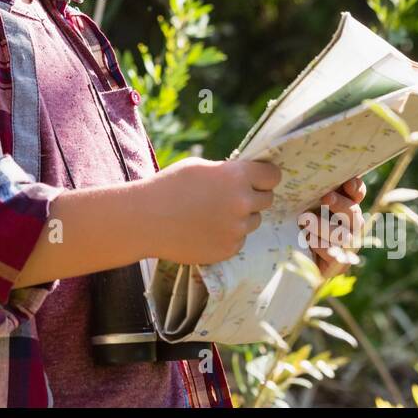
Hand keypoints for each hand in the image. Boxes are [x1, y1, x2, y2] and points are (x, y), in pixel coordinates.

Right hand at [144, 157, 281, 265]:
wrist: (145, 220)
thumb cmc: (168, 187)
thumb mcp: (199, 167)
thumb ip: (227, 172)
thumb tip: (246, 178)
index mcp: (237, 177)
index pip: (273, 176)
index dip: (265, 176)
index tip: (260, 178)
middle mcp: (242, 203)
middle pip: (266, 199)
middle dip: (253, 196)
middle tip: (229, 197)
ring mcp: (236, 229)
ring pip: (253, 221)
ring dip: (240, 217)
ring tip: (211, 214)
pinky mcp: (229, 249)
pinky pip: (239, 239)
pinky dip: (227, 235)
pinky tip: (204, 229)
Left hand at [297, 175, 365, 278]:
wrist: (287, 256)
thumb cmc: (293, 222)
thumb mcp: (299, 202)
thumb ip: (309, 189)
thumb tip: (307, 167)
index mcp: (342, 204)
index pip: (356, 193)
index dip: (356, 188)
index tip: (348, 184)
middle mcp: (349, 224)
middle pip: (354, 212)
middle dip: (340, 204)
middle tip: (325, 198)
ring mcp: (346, 246)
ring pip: (344, 235)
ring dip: (324, 226)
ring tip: (305, 221)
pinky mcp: (338, 265)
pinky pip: (335, 255)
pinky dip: (321, 246)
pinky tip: (308, 240)